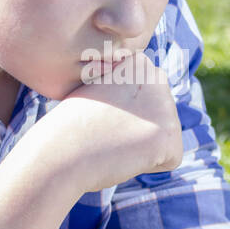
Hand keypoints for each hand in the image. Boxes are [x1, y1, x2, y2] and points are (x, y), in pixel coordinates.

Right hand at [50, 50, 183, 192]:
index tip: (101, 116)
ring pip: (164, 138)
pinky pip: (170, 160)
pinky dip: (149, 166)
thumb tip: (142, 106)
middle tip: (107, 131)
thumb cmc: (69, 126)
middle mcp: (156, 76)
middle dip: (137, 131)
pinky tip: (124, 155)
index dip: (124, 116)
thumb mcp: (97, 92)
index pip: (149, 99)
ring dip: (141, 148)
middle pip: (160, 117)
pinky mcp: (170, 134)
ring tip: (113, 141)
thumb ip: (124, 89)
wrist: (60, 151)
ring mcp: (165, 104)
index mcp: (137, 62)